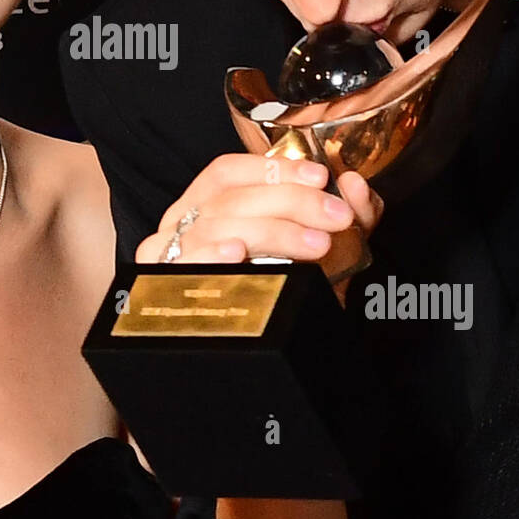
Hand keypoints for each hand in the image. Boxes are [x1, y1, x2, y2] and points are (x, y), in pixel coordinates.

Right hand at [135, 154, 382, 271]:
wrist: (272, 350)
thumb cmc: (290, 289)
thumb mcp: (326, 249)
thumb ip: (351, 216)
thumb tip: (356, 186)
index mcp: (207, 204)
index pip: (227, 172)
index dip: (273, 169)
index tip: (319, 178)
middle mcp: (181, 223)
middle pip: (229, 198)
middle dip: (290, 202)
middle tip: (336, 217)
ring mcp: (168, 254)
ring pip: (214, 228)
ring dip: (271, 232)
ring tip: (317, 245)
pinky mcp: (161, 288)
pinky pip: (181, 266)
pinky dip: (210, 255)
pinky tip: (238, 254)